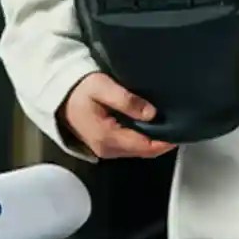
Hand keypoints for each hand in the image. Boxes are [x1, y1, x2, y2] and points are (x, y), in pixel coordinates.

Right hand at [59, 73, 175, 159]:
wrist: (57, 93)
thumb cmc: (77, 89)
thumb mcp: (102, 87)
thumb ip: (126, 101)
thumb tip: (151, 113)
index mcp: (108, 138)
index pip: (147, 147)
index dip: (167, 141)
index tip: (181, 129)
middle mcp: (107, 149)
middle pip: (145, 151)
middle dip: (163, 141)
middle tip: (179, 125)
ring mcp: (106, 149)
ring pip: (139, 149)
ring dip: (154, 139)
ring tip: (167, 123)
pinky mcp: (105, 144)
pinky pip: (131, 145)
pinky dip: (144, 137)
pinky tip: (150, 125)